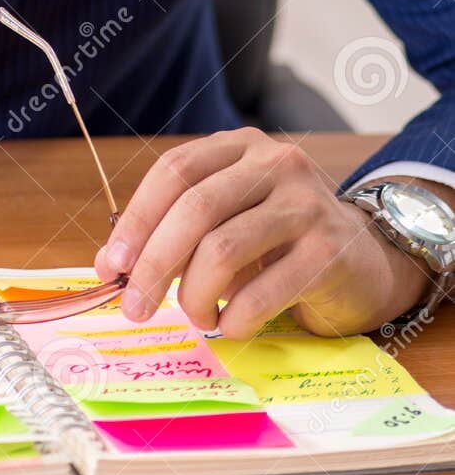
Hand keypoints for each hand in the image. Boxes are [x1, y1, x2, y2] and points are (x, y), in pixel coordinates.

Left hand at [93, 129, 429, 337]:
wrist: (363, 261)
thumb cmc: (279, 242)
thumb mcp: (229, 218)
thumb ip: (178, 230)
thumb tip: (116, 266)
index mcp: (239, 147)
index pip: (174, 171)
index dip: (136, 220)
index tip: (112, 265)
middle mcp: (275, 164)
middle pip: (195, 209)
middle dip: (154, 264)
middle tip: (135, 307)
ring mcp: (306, 204)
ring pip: (224, 249)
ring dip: (194, 295)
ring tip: (195, 317)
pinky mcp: (329, 251)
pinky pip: (262, 292)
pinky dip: (234, 318)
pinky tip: (230, 326)